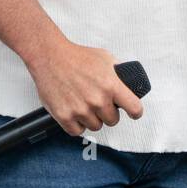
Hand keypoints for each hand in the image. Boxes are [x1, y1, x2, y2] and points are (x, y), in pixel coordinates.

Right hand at [27, 38, 143, 137]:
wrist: (51, 57)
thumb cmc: (77, 56)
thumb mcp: (105, 58)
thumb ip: (119, 72)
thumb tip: (129, 82)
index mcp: (111, 85)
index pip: (134, 108)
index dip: (135, 112)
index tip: (133, 113)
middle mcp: (97, 100)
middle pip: (113, 120)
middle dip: (108, 113)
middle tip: (100, 103)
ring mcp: (81, 110)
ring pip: (95, 126)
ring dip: (92, 118)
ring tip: (85, 104)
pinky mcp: (65, 117)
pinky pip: (77, 131)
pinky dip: (76, 124)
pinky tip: (75, 111)